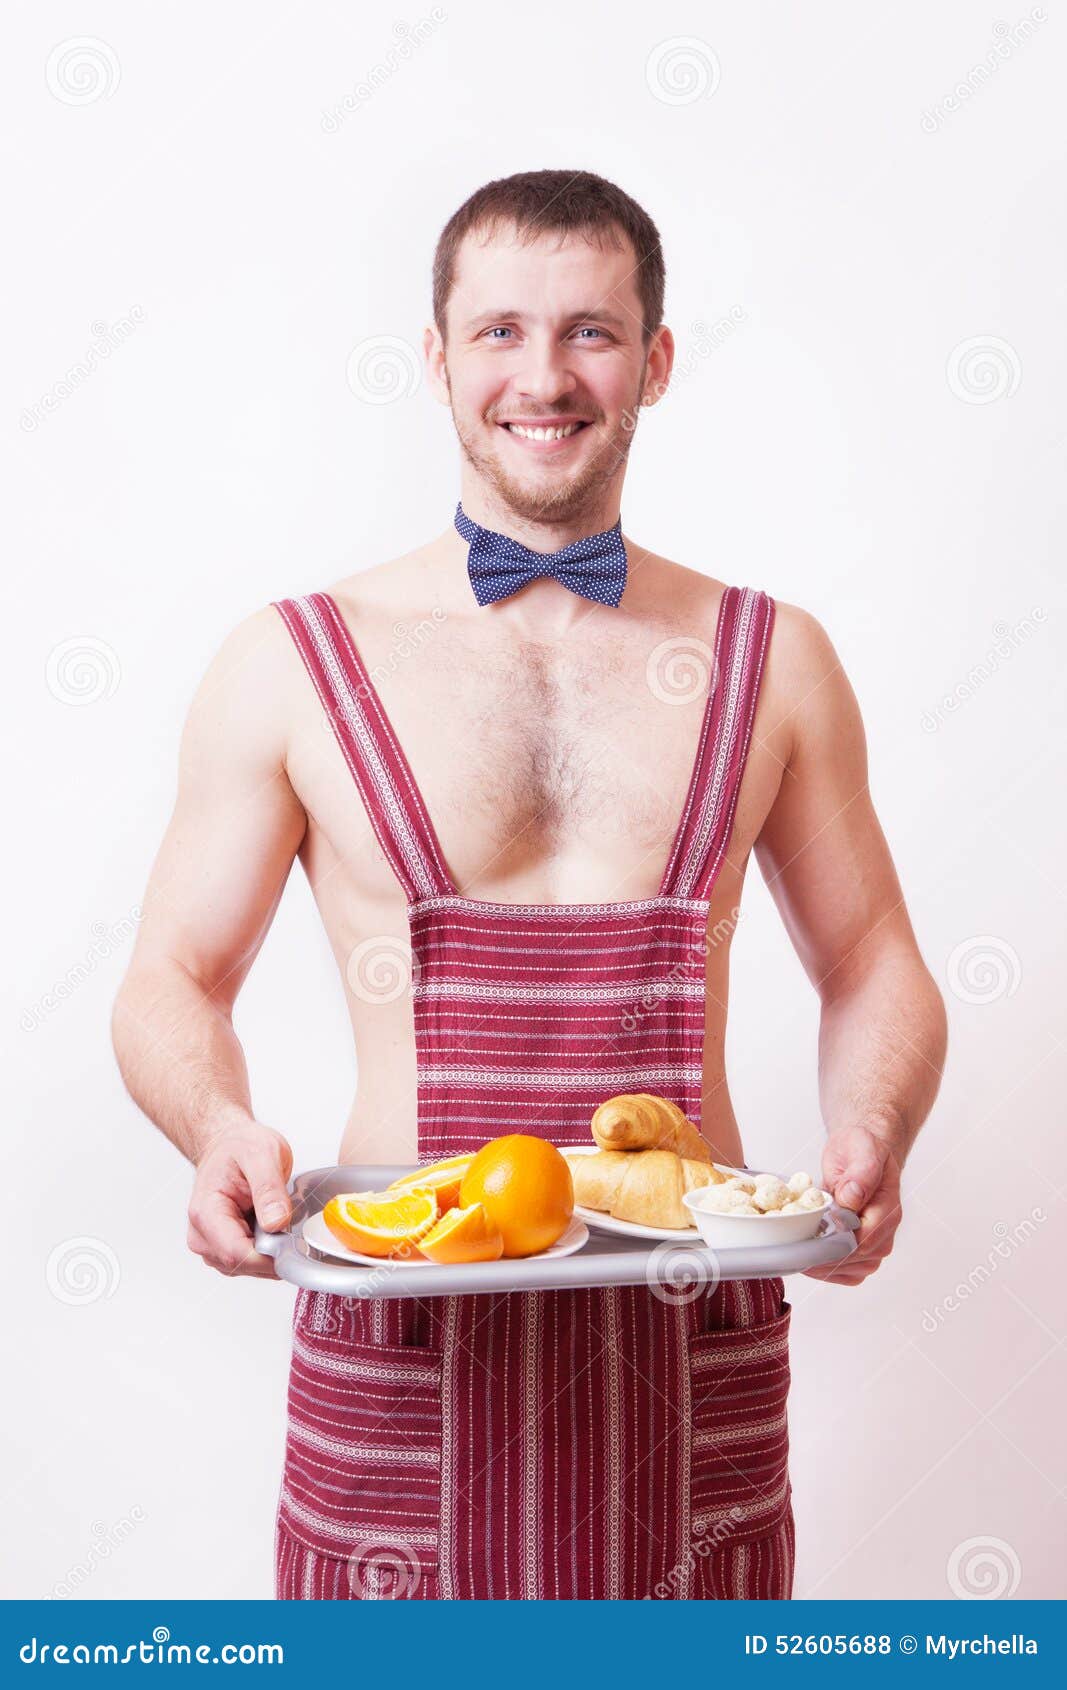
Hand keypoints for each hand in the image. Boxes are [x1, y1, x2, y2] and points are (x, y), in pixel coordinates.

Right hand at [187, 1117, 293, 1278]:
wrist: (228, 1143)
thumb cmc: (239, 1146)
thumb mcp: (262, 1154)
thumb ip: (269, 1189)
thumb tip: (276, 1222)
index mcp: (205, 1211)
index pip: (235, 1253)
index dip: (268, 1256)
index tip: (292, 1244)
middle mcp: (201, 1233)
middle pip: (241, 1265)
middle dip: (271, 1253)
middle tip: (289, 1225)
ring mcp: (210, 1244)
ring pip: (246, 1268)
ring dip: (269, 1252)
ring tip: (275, 1219)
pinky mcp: (222, 1247)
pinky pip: (249, 1262)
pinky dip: (265, 1251)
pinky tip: (269, 1228)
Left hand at [803, 1123, 901, 1286]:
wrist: (861, 1150)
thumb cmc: (861, 1148)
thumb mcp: (861, 1149)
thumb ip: (861, 1173)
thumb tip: (852, 1198)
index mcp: (887, 1206)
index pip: (866, 1239)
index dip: (837, 1243)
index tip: (811, 1240)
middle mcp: (885, 1227)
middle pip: (861, 1259)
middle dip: (828, 1259)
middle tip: (798, 1253)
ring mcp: (876, 1239)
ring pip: (857, 1271)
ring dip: (828, 1269)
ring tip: (801, 1259)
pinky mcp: (865, 1245)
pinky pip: (852, 1271)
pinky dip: (832, 1272)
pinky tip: (812, 1262)